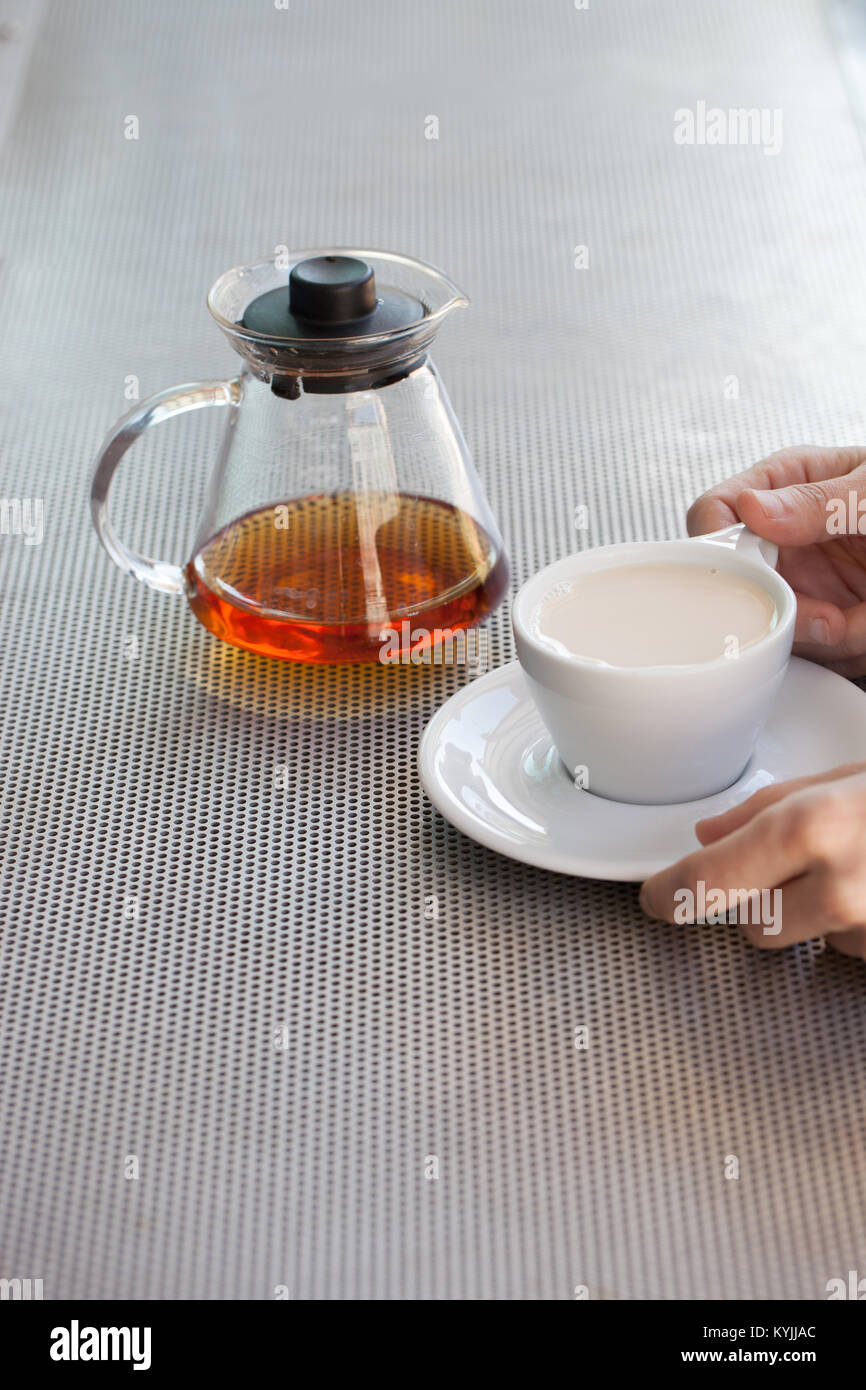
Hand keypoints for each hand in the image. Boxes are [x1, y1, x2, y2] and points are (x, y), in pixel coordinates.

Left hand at [639, 764, 865, 958]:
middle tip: (805, 860)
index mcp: (811, 829)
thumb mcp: (847, 778)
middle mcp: (837, 889)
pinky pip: (845, 945)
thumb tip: (712, 835)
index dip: (670, 893)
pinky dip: (854, 922)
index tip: (655, 897)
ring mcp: (865, 930)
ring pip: (802, 938)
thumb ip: (769, 806)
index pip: (706, 881)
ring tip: (860, 866)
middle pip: (752, 923)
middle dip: (764, 896)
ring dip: (815, 911)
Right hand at [687, 445, 865, 675]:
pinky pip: (817, 652)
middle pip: (738, 586)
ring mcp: (802, 583)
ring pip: (778, 629)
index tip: (750, 572)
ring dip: (832, 636)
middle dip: (789, 611)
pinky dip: (851, 650)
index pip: (713, 515)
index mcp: (782, 486)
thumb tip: (751, 510)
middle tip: (833, 620)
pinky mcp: (826, 622)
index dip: (719, 547)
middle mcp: (783, 538)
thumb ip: (817, 501)